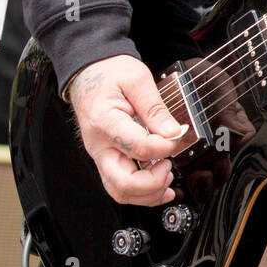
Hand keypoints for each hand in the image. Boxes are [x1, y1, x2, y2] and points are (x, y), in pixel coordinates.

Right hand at [68, 54, 185, 205]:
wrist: (89, 73)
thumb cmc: (108, 73)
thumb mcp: (137, 79)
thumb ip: (155, 108)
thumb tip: (173, 132)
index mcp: (105, 122)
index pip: (138, 148)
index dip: (164, 146)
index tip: (177, 135)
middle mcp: (99, 145)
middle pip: (123, 184)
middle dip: (153, 183)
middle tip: (169, 165)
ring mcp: (100, 155)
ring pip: (120, 191)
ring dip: (148, 192)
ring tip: (166, 175)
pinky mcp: (106, 158)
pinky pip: (120, 185)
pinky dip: (142, 192)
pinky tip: (160, 186)